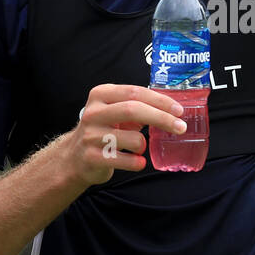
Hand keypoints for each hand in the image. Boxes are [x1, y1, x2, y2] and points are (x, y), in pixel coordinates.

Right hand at [66, 83, 186, 184]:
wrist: (74, 157)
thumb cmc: (103, 130)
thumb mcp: (116, 111)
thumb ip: (139, 105)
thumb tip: (172, 108)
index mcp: (101, 95)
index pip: (135, 92)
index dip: (160, 101)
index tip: (179, 110)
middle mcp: (94, 112)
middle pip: (134, 109)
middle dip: (162, 118)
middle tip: (180, 127)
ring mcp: (90, 135)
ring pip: (133, 139)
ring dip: (143, 145)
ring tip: (138, 148)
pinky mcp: (92, 157)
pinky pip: (126, 160)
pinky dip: (138, 162)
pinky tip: (136, 161)